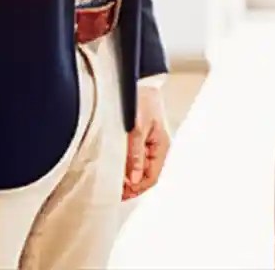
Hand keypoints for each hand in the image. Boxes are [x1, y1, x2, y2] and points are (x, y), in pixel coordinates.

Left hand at [123, 84, 170, 200]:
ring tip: (113, 180)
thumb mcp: (136, 128)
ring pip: (140, 169)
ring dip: (128, 177)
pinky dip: (127, 167)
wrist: (140, 81)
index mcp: (161, 146)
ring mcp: (150, 145)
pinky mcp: (141, 140)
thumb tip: (133, 179)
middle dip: (131, 186)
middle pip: (146, 176)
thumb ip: (135, 154)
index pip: (152, 178)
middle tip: (114, 190)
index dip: (136, 188)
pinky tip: (117, 167)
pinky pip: (136, 160)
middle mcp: (158, 148)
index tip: (120, 193)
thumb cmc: (141, 101)